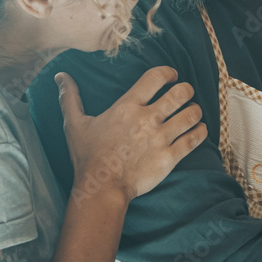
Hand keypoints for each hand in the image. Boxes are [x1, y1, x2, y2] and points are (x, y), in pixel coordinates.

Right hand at [55, 66, 206, 200]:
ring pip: (192, 114)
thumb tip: (60, 76)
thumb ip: (69, 97)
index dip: (169, 73)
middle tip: (185, 94)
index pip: (157, 77)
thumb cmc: (87, 156)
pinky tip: (199, 130)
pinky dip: (200, 132)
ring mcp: (161, 138)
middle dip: (186, 90)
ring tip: (192, 113)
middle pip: (181, 93)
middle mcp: (148, 119)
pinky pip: (194, 139)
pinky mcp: (170, 158)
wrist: (101, 188)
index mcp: (128, 106)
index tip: (172, 76)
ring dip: (195, 111)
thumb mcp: (74, 124)